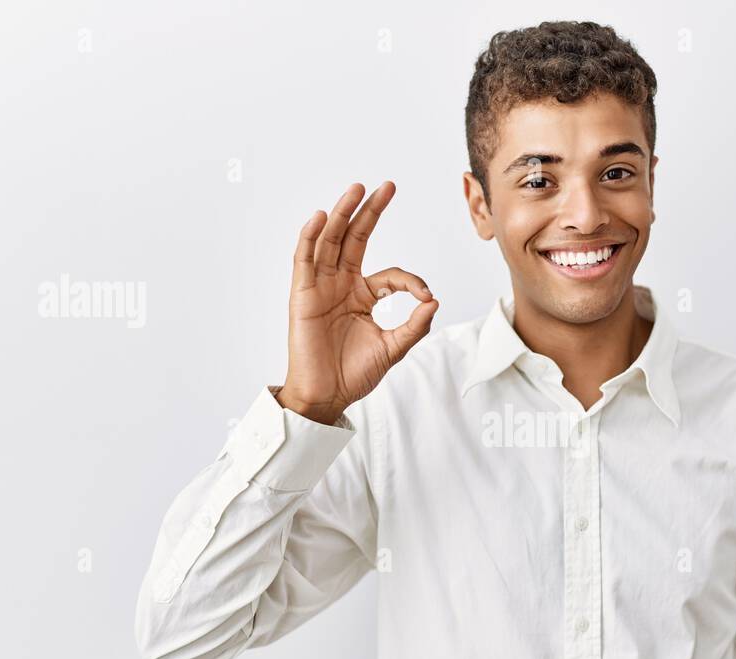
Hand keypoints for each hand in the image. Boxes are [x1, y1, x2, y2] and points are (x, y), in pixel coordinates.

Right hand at [277, 181, 438, 423]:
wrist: (327, 395)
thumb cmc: (354, 374)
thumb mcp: (393, 348)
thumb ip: (414, 326)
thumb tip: (433, 300)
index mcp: (364, 296)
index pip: (391, 275)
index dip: (411, 281)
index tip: (425, 297)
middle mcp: (341, 285)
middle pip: (356, 239)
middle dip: (370, 212)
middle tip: (387, 186)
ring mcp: (321, 287)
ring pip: (331, 241)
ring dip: (342, 214)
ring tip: (357, 189)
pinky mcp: (302, 294)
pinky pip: (304, 259)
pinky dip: (311, 237)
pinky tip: (321, 217)